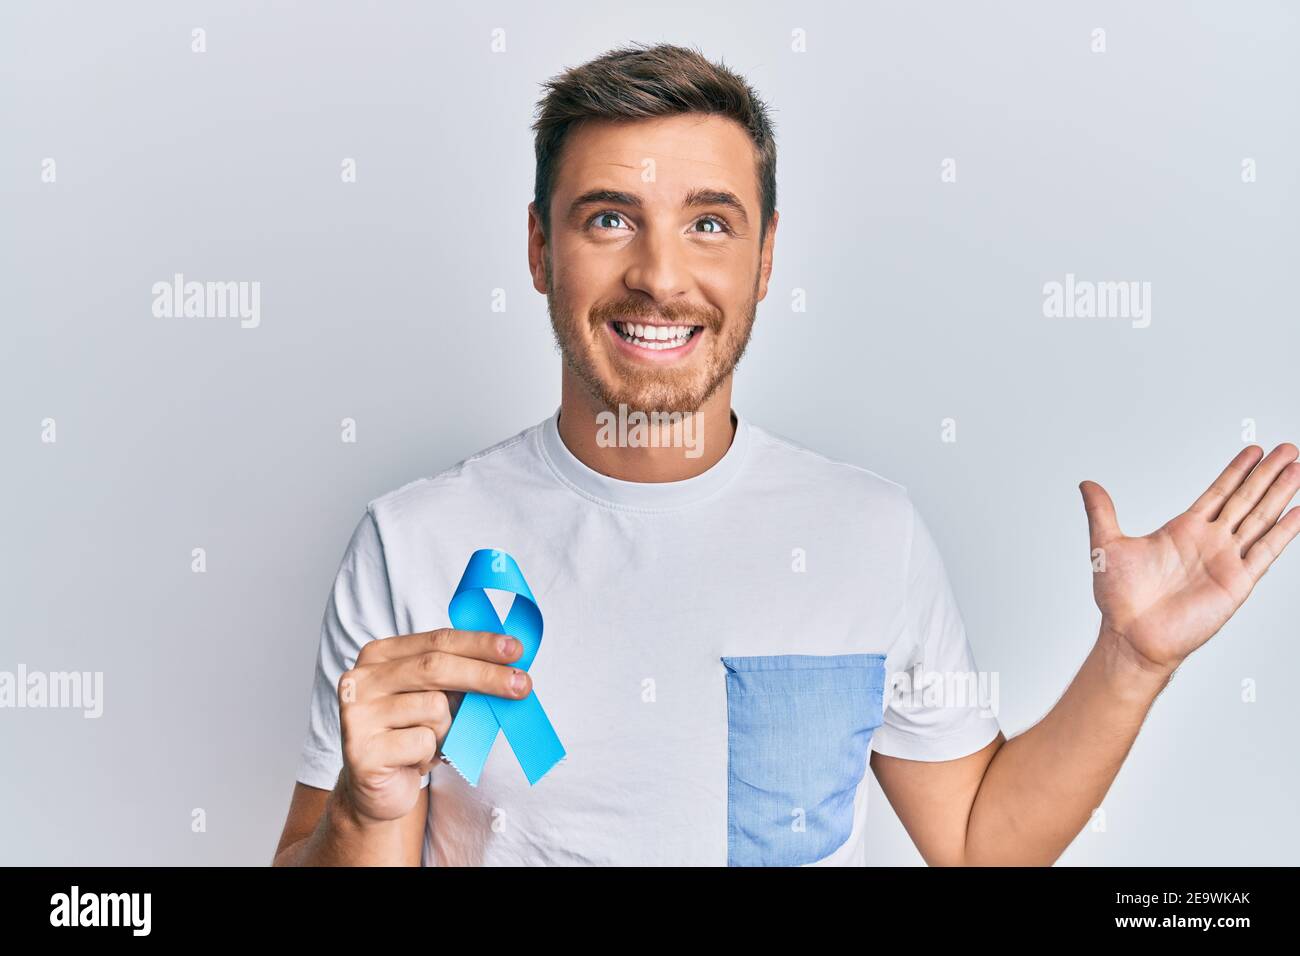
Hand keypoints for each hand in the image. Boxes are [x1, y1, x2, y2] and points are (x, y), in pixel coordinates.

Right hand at [335, 628, 531, 823]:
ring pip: (434, 708)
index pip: (437, 640)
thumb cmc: (410, 734)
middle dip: (485, 675)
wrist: (374, 789)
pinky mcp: (360, 750)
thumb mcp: (434, 698)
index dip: (479, 644)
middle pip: (435, 667)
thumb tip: (509, 666)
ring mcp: (356, 713)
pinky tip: (413, 761)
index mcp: (378, 654)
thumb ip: (457, 678)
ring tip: (430, 743)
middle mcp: (361, 678)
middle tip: (523, 685)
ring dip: (448, 730)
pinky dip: (430, 754)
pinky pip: (422, 743)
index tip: (517, 650)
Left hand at [1079, 443, 1299, 675]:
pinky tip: (1298, 512)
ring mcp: (1226, 561)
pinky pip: (1265, 552)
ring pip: (1260, 519)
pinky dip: (1284, 532)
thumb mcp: (1107, 544)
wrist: (1131, 636)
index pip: (1219, 492)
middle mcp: (1209, 542)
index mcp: (1183, 530)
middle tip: (1289, 448)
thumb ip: (1101, 512)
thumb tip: (1086, 485)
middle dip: (1268, 474)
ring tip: (1298, 469)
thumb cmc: (1119, 598)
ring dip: (1280, 494)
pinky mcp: (1237, 582)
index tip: (1255, 449)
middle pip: (1246, 499)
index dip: (1237, 471)